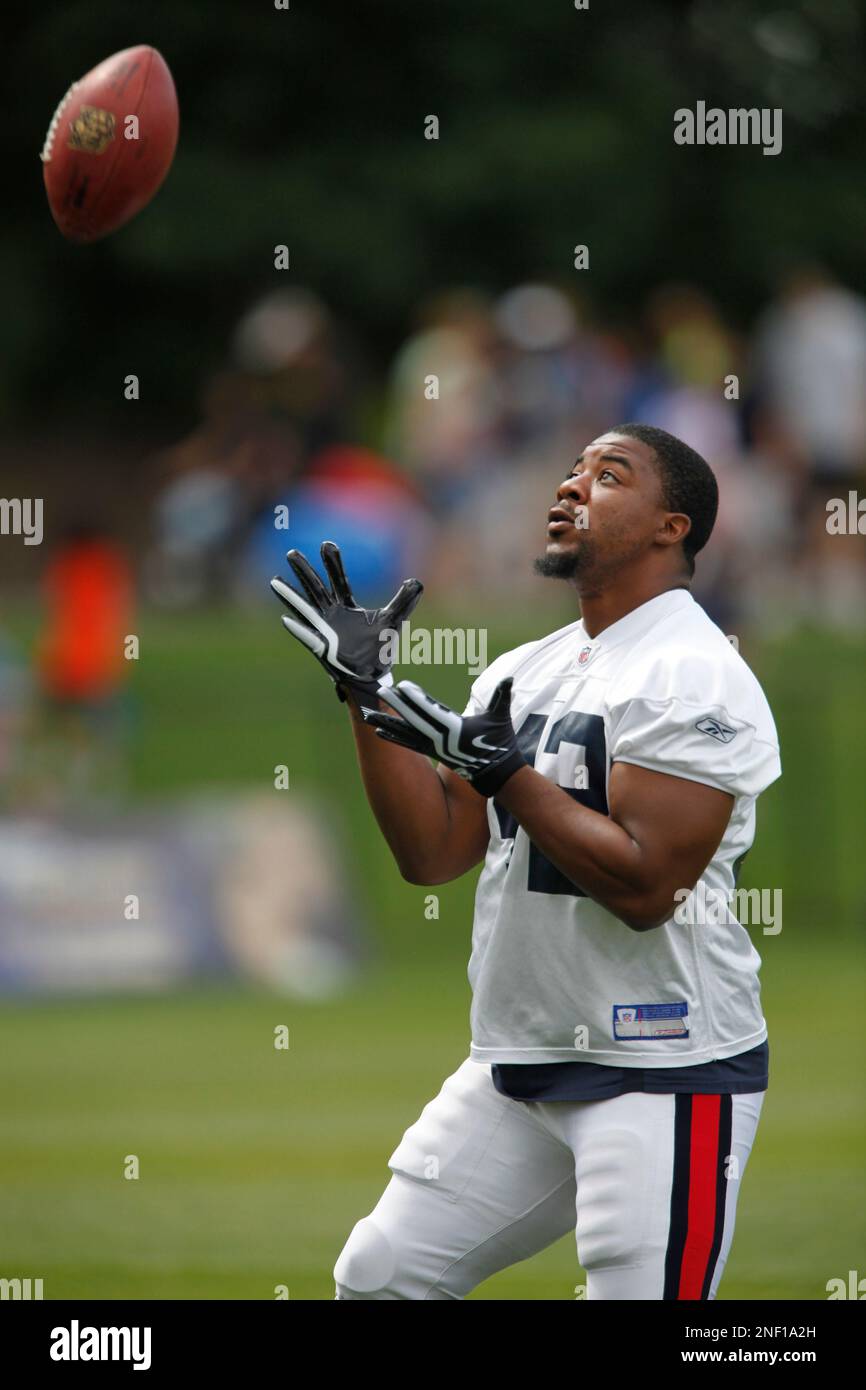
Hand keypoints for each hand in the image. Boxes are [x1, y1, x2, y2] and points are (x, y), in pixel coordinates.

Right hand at [270, 541, 422, 701]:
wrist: (372, 676)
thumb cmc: (379, 648)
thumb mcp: (393, 621)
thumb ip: (404, 602)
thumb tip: (417, 582)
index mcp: (346, 607)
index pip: (338, 581)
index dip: (333, 564)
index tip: (327, 544)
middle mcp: (331, 615)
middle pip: (315, 589)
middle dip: (304, 572)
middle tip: (291, 553)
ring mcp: (323, 631)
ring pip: (305, 608)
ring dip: (290, 595)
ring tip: (274, 580)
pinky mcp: (322, 649)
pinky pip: (308, 636)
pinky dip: (298, 628)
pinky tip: (286, 619)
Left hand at [362, 676, 525, 796]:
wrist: (498, 774)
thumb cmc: (501, 743)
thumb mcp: (501, 718)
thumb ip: (502, 697)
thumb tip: (509, 679)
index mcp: (456, 729)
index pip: (431, 711)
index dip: (416, 698)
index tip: (402, 686)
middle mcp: (441, 740)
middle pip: (414, 720)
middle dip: (397, 705)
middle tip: (380, 691)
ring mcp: (435, 748)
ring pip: (407, 733)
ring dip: (388, 722)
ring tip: (369, 714)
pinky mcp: (432, 753)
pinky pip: (408, 744)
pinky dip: (394, 736)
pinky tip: (380, 730)